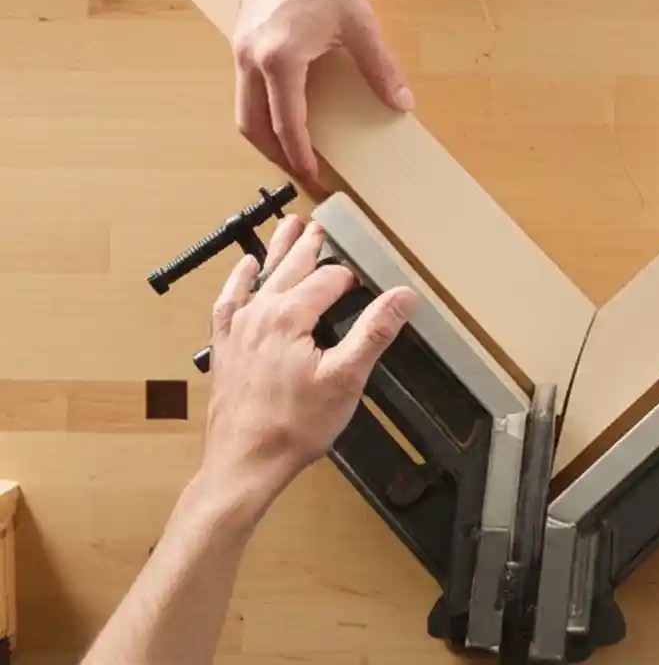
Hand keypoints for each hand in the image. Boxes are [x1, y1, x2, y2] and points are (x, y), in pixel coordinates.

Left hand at [204, 215, 417, 489]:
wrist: (245, 462)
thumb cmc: (293, 427)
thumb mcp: (347, 378)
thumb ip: (374, 331)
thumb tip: (403, 297)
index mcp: (290, 315)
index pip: (329, 279)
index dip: (351, 277)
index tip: (367, 278)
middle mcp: (259, 313)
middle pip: (291, 267)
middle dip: (310, 246)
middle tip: (320, 225)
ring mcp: (238, 328)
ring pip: (261, 276)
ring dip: (278, 251)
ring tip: (289, 228)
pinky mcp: (225, 346)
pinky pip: (229, 301)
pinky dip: (238, 281)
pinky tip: (245, 270)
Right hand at [234, 0, 414, 184]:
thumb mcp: (359, 23)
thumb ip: (380, 67)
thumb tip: (400, 101)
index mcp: (279, 60)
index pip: (287, 126)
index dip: (302, 158)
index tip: (315, 178)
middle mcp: (251, 59)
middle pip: (253, 126)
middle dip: (276, 156)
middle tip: (302, 174)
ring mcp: (241, 49)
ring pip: (244, 109)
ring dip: (265, 135)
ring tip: (292, 152)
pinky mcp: (242, 39)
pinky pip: (245, 87)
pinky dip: (262, 109)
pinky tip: (285, 112)